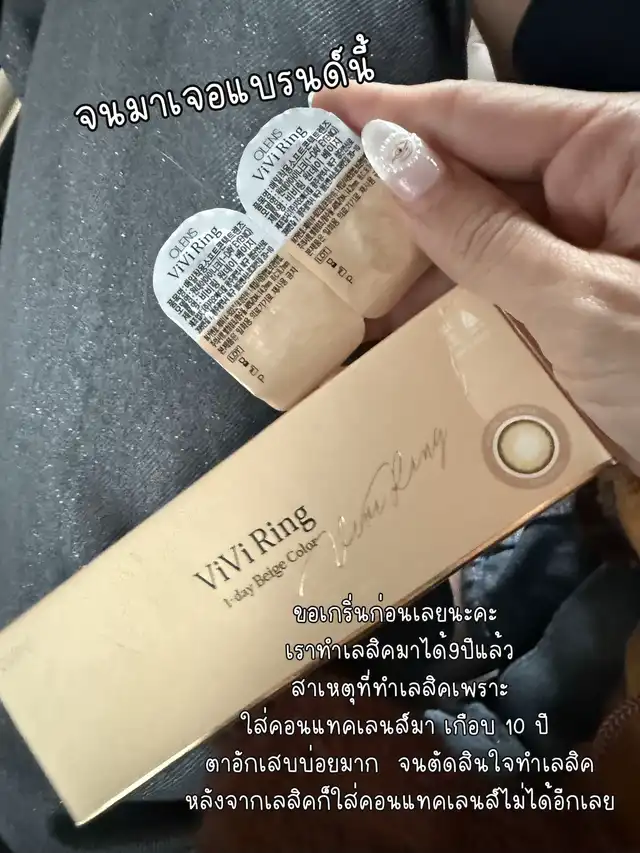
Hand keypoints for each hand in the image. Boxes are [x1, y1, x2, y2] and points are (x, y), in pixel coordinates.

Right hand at [314, 81, 639, 472]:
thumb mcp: (582, 306)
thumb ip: (484, 235)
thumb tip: (393, 164)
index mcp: (619, 150)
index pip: (481, 115)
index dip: (392, 114)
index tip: (317, 117)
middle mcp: (597, 192)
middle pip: (471, 178)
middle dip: (389, 202)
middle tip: (303, 221)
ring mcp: (582, 254)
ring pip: (476, 243)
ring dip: (409, 271)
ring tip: (328, 284)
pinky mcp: (572, 308)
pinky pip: (495, 294)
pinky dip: (445, 314)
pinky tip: (388, 330)